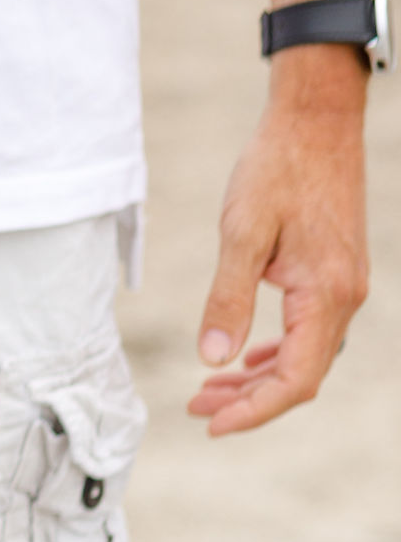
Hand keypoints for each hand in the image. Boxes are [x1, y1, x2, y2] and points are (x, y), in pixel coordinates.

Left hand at [189, 53, 367, 434]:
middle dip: (248, 402)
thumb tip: (213, 360)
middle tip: (196, 407)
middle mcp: (344, 297)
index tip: (210, 424)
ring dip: (257, 380)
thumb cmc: (277, 167)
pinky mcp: (334, 274)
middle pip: (300, 377)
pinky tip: (245, 357)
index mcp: (325, 294)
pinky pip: (309, 332)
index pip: (294, 380)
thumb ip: (228, 300)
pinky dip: (275, 353)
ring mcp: (343, 286)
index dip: (253, 412)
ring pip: (303, 357)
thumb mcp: (242, 234)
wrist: (316, 117)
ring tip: (209, 390)